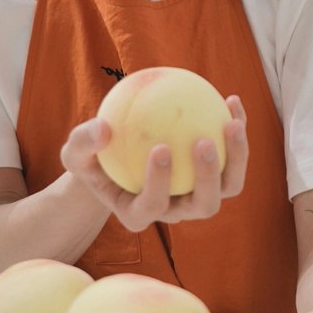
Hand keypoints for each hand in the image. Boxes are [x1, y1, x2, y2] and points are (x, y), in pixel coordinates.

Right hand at [60, 95, 248, 231]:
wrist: (117, 156)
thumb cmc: (94, 156)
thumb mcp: (74, 152)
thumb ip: (82, 143)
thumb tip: (102, 129)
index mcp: (140, 212)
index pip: (153, 207)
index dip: (159, 185)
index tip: (160, 148)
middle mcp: (176, 209)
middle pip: (202, 205)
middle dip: (208, 178)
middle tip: (203, 141)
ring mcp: (199, 193)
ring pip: (228, 185)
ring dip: (237, 156)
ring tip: (231, 122)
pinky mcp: (218, 172)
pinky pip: (234, 153)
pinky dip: (237, 129)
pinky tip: (232, 100)